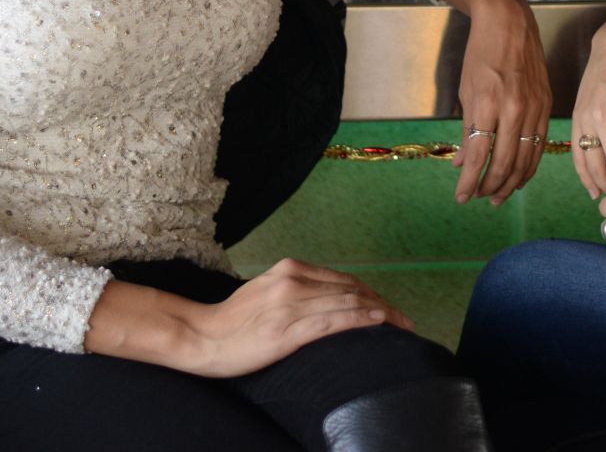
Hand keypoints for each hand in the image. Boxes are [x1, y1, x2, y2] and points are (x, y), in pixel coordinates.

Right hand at [187, 258, 413, 376]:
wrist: (201, 337)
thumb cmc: (232, 321)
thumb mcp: (266, 292)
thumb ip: (296, 290)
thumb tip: (326, 298)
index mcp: (289, 269)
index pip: (343, 280)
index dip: (371, 293)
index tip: (388, 308)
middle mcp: (293, 280)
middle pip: (351, 289)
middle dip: (382, 304)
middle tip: (404, 321)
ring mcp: (291, 304)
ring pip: (348, 303)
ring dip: (381, 313)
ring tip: (401, 326)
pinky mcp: (287, 329)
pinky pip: (333, 321)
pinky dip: (360, 319)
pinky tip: (379, 322)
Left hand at [448, 0, 551, 205]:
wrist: (509, 21)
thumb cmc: (481, 52)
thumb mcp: (466, 90)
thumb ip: (467, 129)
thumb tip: (461, 163)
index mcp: (487, 103)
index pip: (479, 155)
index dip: (469, 181)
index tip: (461, 197)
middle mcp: (513, 108)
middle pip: (505, 162)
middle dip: (490, 187)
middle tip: (479, 198)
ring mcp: (534, 107)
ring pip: (526, 158)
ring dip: (511, 182)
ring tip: (498, 196)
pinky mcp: (546, 104)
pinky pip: (539, 143)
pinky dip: (530, 164)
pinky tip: (520, 175)